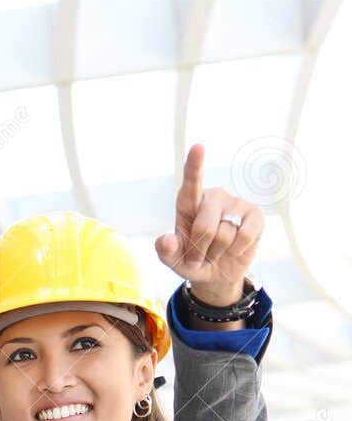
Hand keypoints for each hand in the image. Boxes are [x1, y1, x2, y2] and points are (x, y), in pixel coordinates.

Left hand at [155, 143, 262, 307]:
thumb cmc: (193, 260)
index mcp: (189, 203)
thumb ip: (165, 251)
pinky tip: (235, 249)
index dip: (194, 165)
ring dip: (217, 253)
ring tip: (216, 252)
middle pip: (204, 228)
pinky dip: (237, 251)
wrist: (219, 273)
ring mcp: (236, 204)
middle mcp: (213, 197)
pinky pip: (245, 237)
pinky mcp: (255, 215)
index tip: (197, 147)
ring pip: (225, 235)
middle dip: (199, 250)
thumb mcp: (174, 260)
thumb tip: (165, 240)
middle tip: (198, 257)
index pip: (191, 182)